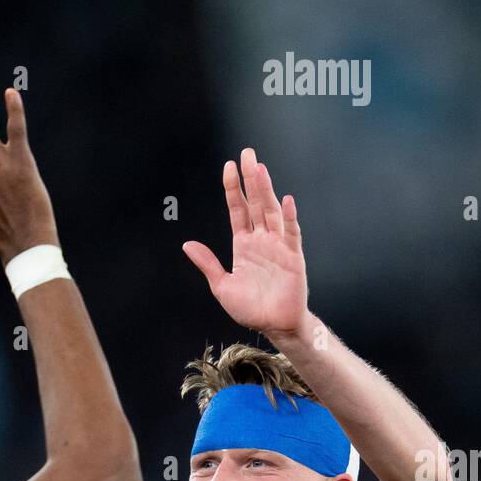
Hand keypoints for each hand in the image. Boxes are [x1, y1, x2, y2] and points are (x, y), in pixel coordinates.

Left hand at [183, 148, 309, 339]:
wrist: (274, 325)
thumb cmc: (251, 308)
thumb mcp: (222, 286)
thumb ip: (208, 264)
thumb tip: (187, 244)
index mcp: (244, 244)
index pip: (238, 210)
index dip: (234, 189)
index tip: (229, 167)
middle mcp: (262, 240)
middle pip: (256, 203)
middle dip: (251, 179)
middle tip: (247, 154)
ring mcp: (278, 246)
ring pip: (271, 212)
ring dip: (266, 191)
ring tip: (260, 169)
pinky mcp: (293, 257)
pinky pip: (291, 234)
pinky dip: (289, 218)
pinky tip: (286, 201)